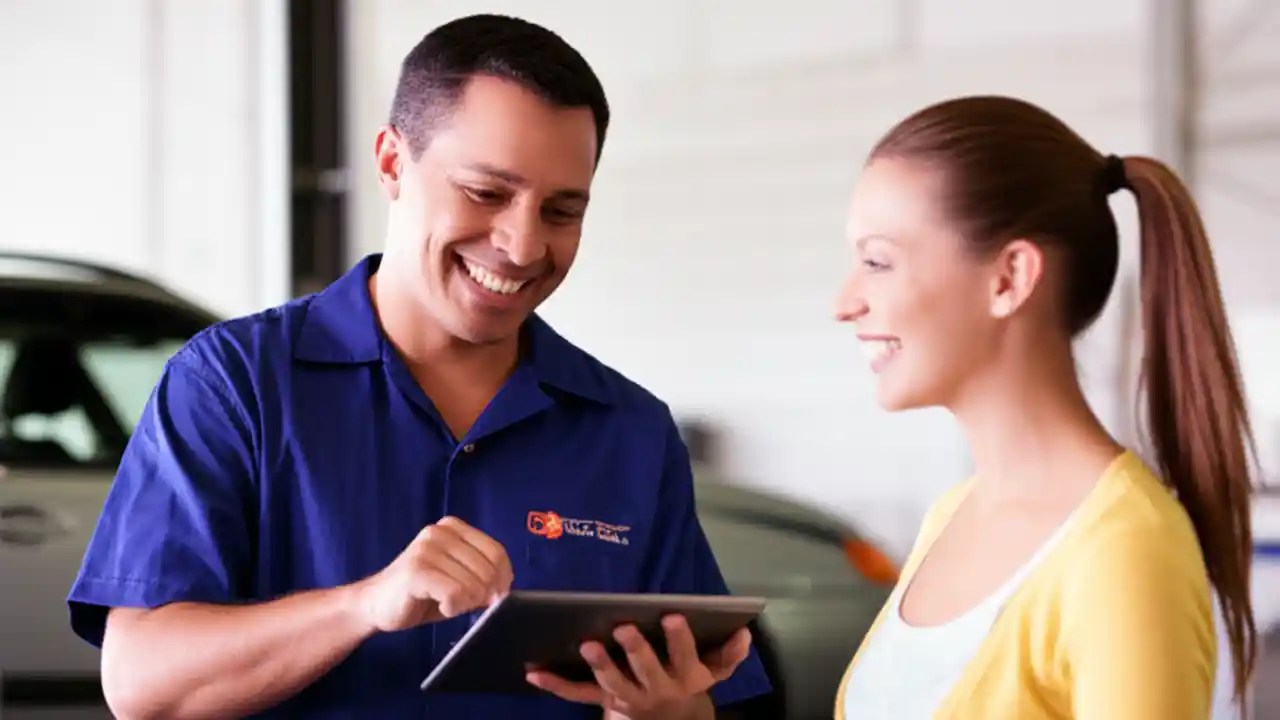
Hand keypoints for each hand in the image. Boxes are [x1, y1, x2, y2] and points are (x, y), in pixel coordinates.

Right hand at [353, 516, 512, 632]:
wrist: (375, 605)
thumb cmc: (422, 594)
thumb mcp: (458, 579)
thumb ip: (482, 576)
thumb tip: (504, 589)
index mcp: (452, 528)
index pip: (496, 551)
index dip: (502, 579)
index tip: (494, 597)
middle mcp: (439, 532)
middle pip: (487, 569)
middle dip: (484, 595)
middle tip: (466, 605)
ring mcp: (426, 549)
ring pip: (472, 584)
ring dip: (466, 604)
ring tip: (448, 604)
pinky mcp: (415, 570)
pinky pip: (454, 593)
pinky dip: (453, 607)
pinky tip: (441, 607)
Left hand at [526, 614, 751, 719]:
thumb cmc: (690, 682)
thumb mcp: (714, 671)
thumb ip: (728, 654)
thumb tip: (744, 632)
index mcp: (686, 678)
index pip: (685, 657)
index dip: (679, 639)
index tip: (671, 616)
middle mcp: (656, 690)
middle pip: (646, 671)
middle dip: (635, 650)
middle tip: (623, 628)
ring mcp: (627, 697)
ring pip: (612, 683)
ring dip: (599, 665)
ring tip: (586, 645)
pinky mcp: (604, 701)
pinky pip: (578, 694)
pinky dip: (555, 684)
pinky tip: (533, 671)